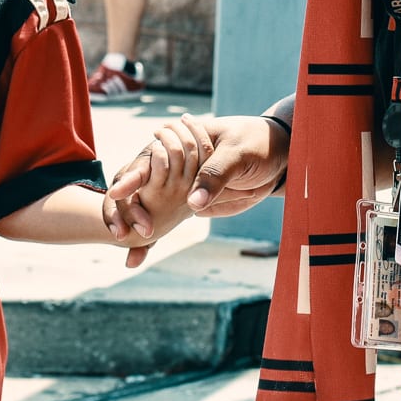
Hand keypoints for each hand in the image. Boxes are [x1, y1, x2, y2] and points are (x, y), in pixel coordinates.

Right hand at [102, 114, 287, 267]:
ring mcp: (183, 185)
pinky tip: (138, 259)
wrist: (281, 157)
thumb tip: (193, 205)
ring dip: (136, 228)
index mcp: (183, 142)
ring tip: (129, 257)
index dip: (132, 177)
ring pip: (152, 207)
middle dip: (124, 211)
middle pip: (141, 187)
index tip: (118, 193)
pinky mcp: (194, 203)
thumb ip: (215, 175)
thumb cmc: (258, 143)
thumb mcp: (238, 153)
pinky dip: (154, 240)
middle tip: (119, 234)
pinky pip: (170, 220)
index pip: (149, 158)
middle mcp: (176, 164)